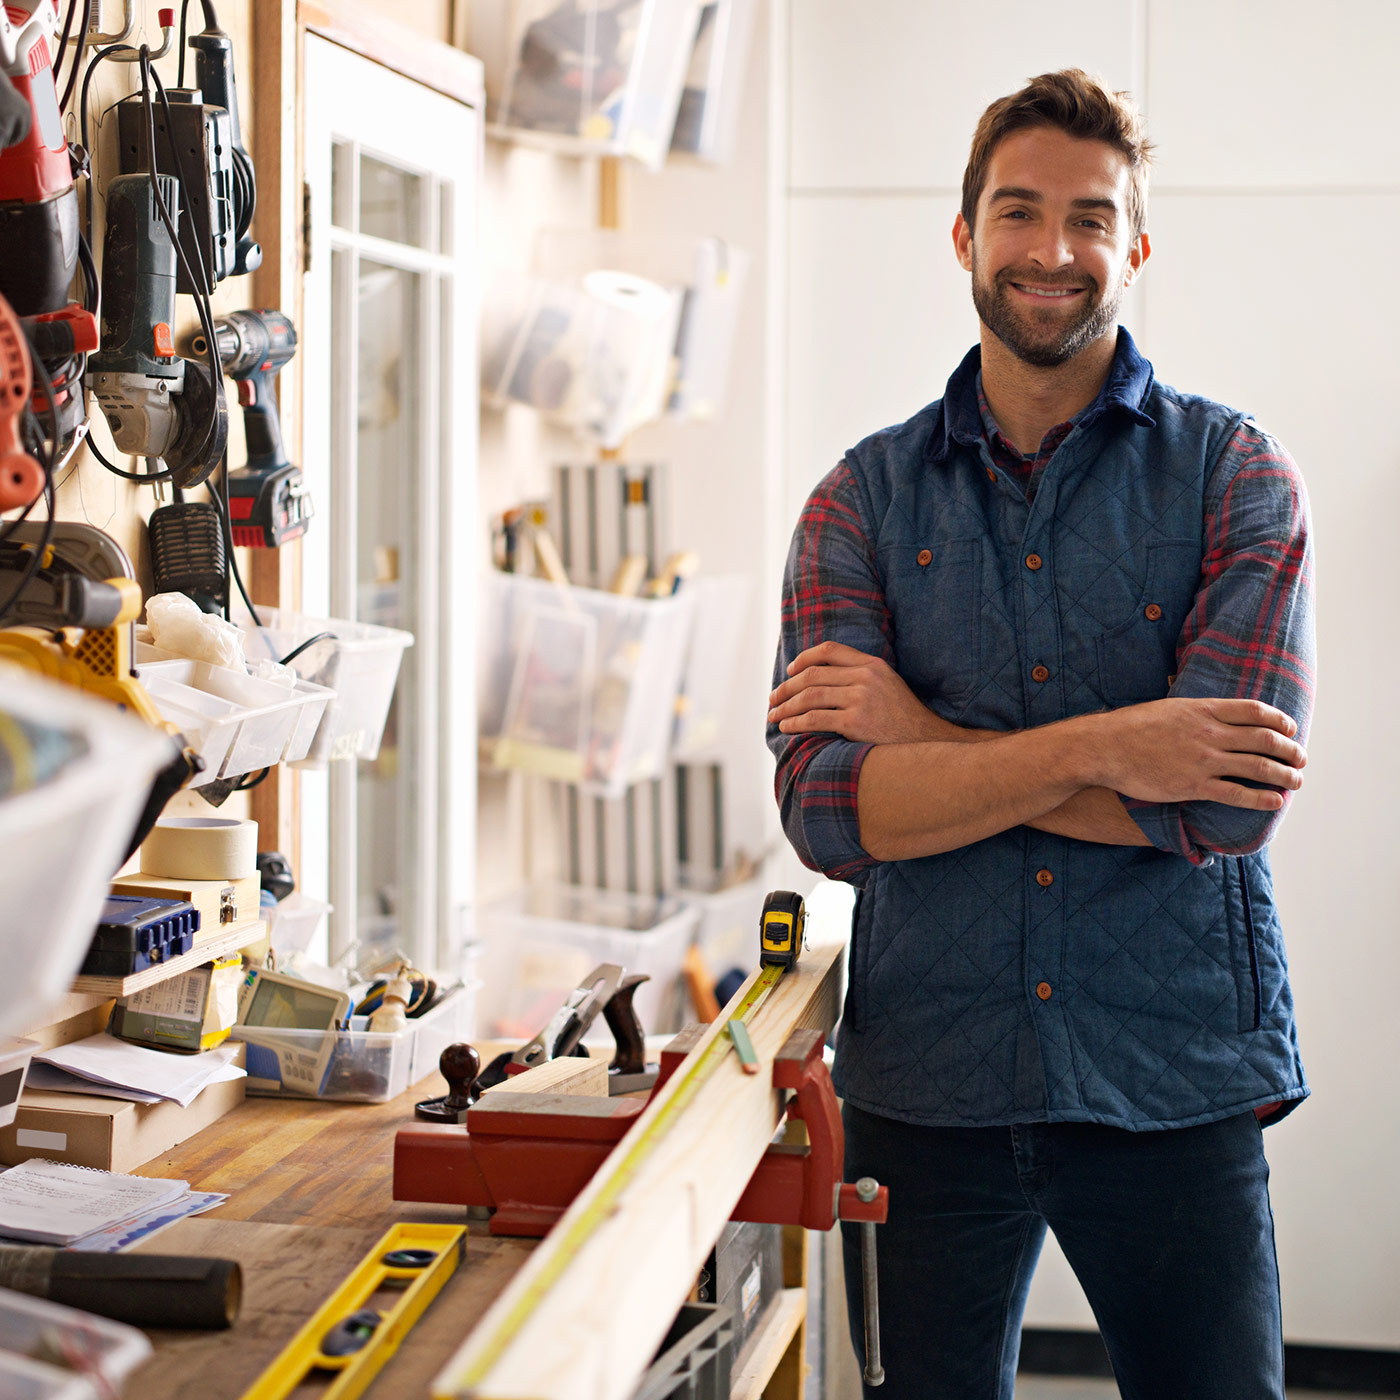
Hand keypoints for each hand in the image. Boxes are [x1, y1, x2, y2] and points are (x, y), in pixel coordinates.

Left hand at [768, 640, 973, 743]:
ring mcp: (861, 699)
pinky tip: (787, 728)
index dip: (804, 658)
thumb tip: (824, 678)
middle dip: (786, 687)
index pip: (830, 650)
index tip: (790, 671)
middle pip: (813, 674)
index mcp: (873, 664)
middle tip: (773, 698)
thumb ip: (861, 676)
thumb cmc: (903, 720)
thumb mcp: (888, 686)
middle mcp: (866, 677)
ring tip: (774, 716)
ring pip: (810, 696)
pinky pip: (815, 719)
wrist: (926, 743)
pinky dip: (796, 723)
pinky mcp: (856, 722)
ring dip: (786, 706)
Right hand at [1084, 697, 1305, 809]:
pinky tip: (1275, 802)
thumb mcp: (1170, 708)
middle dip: (1291, 750)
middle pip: (1266, 739)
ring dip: (1285, 775)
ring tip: (1296, 781)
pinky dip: (1262, 799)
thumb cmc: (1132, 727)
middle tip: (1300, 759)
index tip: (1291, 730)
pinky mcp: (1193, 786)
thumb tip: (1215, 715)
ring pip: (1259, 767)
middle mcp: (1210, 734)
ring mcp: (1203, 761)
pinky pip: (1238, 794)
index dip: (1281, 721)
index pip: (1257, 712)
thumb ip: (1197, 712)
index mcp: (1204, 710)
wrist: (1105, 748)